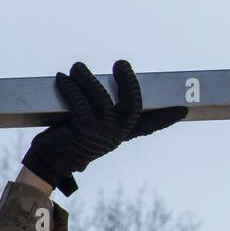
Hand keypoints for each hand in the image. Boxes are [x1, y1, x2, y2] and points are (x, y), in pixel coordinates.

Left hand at [21, 59, 186, 196]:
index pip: (148, 126)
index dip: (165, 118)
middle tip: (121, 64)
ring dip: (87, 78)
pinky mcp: (83, 130)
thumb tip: (95, 93)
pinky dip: (70, 87)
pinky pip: (79, 101)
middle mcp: (114, 136)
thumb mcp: (86, 134)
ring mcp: (101, 133)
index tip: (183, 111)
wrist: (47, 166)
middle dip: (128, 81)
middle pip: (132, 105)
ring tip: (77, 68)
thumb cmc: (63, 146)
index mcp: (118, 137)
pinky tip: (63, 79)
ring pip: (101, 97)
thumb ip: (97, 120)